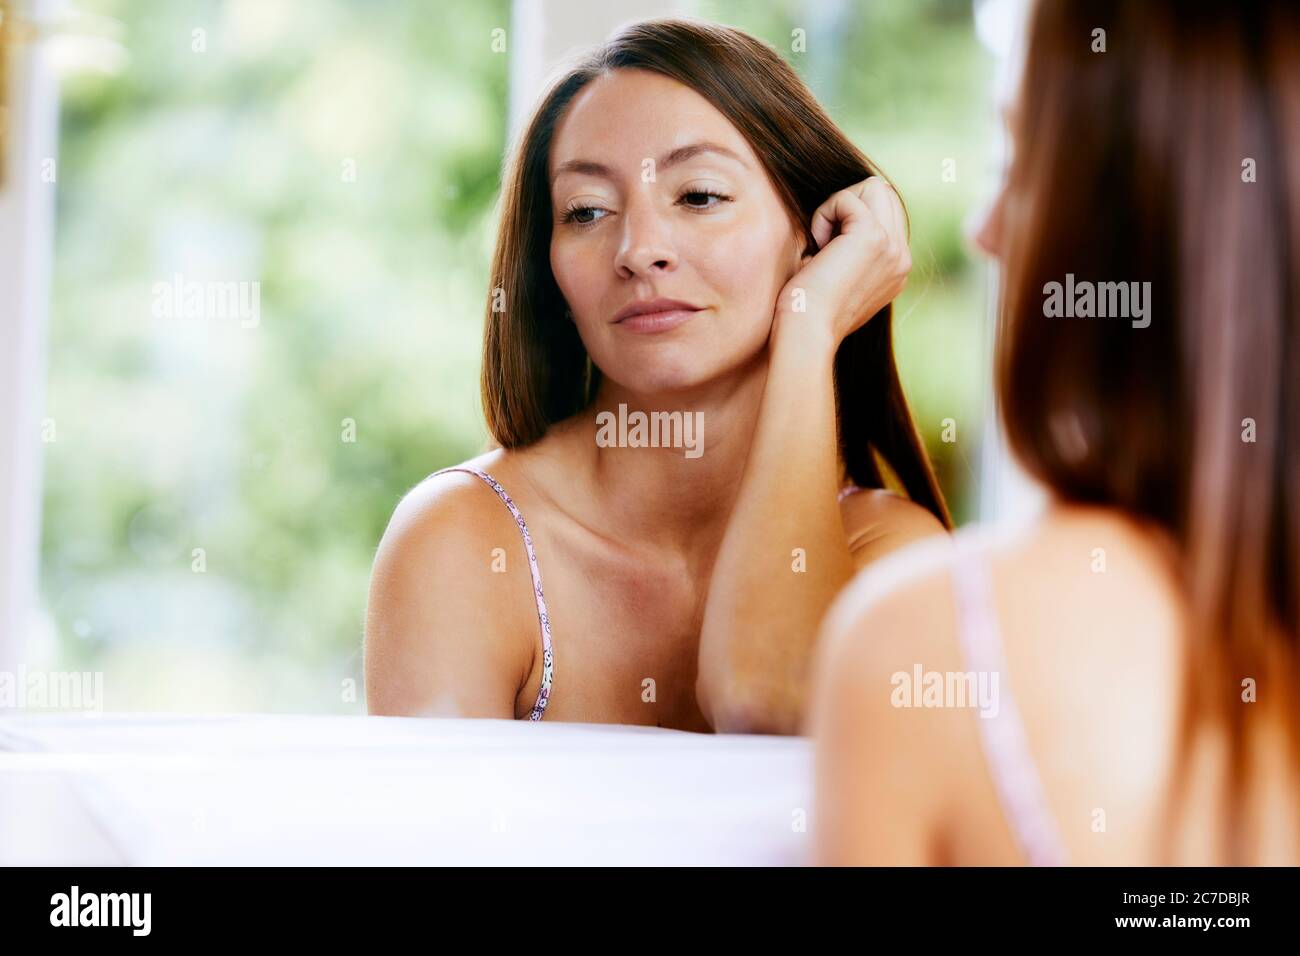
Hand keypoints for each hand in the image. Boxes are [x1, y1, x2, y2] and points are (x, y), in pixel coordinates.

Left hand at [774, 177, 910, 347]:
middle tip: (824, 242)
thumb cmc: (808, 311)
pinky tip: (817, 246)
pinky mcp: (873, 237)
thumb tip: (841, 223)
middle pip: (883, 193)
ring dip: (839, 205)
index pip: (886, 212)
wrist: (807, 333)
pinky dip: (824, 214)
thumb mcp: (839, 279)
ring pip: (873, 187)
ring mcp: (892, 247)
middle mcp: (901, 257)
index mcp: (896, 267)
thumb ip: (852, 253)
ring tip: (822, 241)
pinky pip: (847, 198)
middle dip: (847, 205)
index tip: (828, 252)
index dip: (851, 217)